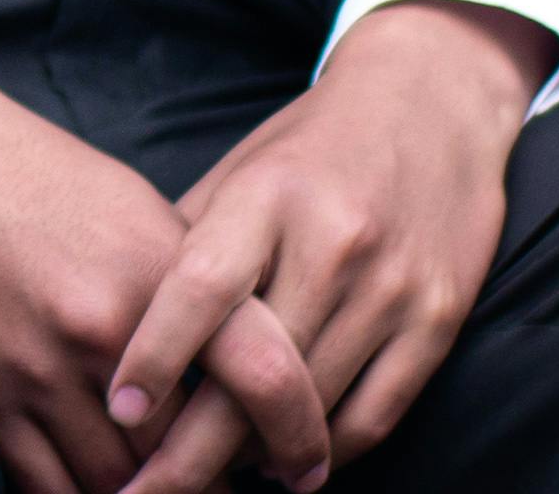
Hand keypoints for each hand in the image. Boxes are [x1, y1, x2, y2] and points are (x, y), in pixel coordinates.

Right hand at [0, 19, 327, 493]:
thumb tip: (250, 368)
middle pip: (194, 451)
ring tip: (172, 483)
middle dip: (223, 477)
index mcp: (157, 271)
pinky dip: (84, 493)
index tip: (307, 464)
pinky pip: (46, 484)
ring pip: (122, 483)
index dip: (302, 434)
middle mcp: (102, 327)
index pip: (266, 376)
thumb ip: (197, 291)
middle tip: (243, 482)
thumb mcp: (138, 209)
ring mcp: (35, 365)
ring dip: (155, 492)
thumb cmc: (34, 170)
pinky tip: (107, 484)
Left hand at [105, 1, 545, 488]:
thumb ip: (187, 240)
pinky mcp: (440, 320)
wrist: (430, 104)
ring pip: (317, 403)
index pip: (201, 288)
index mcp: (266, 199)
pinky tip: (290, 467)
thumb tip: (121, 316)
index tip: (118, 409)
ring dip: (260, 458)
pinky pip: (378, 411)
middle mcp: (332, 244)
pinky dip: (332, 451)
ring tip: (208, 483)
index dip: (158, 354)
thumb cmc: (310, 147)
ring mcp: (393, 287)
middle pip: (257, 370)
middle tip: (144, 493)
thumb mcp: (239, 171)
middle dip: (198, 447)